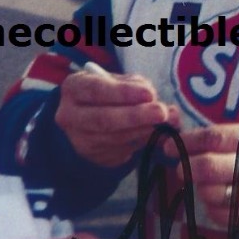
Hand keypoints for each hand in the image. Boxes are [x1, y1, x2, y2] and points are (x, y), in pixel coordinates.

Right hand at [56, 67, 179, 166]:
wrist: (91, 116)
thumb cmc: (109, 92)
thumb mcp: (120, 81)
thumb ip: (138, 88)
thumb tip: (161, 104)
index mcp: (74, 88)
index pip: (96, 90)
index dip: (124, 93)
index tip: (149, 94)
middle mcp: (70, 116)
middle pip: (103, 120)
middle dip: (136, 117)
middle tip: (162, 113)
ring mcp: (80, 140)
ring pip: (115, 139)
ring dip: (145, 131)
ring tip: (167, 122)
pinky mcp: (94, 157)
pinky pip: (122, 151)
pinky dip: (144, 142)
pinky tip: (159, 134)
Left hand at [179, 121, 238, 229]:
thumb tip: (195, 137)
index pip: (214, 138)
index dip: (187, 142)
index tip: (171, 145)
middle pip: (207, 168)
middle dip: (186, 167)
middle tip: (180, 167)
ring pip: (210, 195)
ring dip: (200, 190)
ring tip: (204, 183)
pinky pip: (221, 217)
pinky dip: (213, 209)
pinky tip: (220, 200)